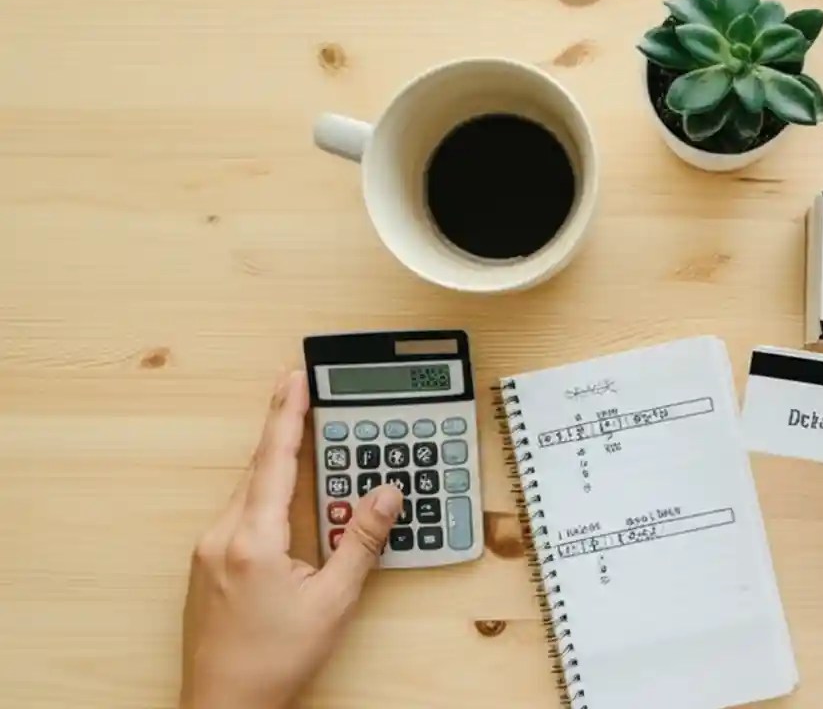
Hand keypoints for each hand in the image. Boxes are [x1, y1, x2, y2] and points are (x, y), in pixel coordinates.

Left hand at [180, 371, 402, 708]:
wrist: (224, 706)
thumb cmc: (274, 661)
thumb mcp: (333, 601)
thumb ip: (361, 542)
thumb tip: (386, 495)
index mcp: (252, 539)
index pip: (275, 460)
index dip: (288, 414)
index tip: (295, 377)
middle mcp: (222, 537)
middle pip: (260, 469)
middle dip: (285, 429)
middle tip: (303, 392)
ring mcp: (208, 550)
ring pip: (248, 492)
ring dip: (277, 466)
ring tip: (306, 443)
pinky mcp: (205, 564)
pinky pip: (239, 513)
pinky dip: (266, 495)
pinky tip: (286, 502)